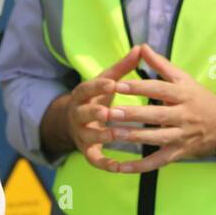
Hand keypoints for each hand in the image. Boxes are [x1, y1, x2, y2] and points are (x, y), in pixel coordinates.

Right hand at [59, 45, 143, 172]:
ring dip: (101, 136)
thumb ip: (122, 68)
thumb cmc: (97, 98)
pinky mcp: (87, 151)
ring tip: (116, 135)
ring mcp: (81, 134)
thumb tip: (141, 47)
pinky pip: (94, 160)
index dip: (98, 86)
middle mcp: (78, 115)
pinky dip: (105, 164)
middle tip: (107, 112)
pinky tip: (118, 167)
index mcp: (82, 95)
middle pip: (83, 114)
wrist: (74, 123)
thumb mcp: (106, 82)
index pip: (87, 89)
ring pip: (88, 136)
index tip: (111, 83)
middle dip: (94, 113)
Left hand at [106, 43, 215, 173]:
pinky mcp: (179, 153)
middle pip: (156, 115)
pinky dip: (140, 166)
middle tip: (109, 112)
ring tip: (112, 134)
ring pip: (156, 138)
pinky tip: (121, 167)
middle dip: (132, 115)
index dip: (138, 87)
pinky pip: (158, 161)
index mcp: (183, 94)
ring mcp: (182, 136)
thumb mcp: (184, 79)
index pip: (158, 89)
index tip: (117, 84)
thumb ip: (161, 64)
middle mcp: (183, 115)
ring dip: (134, 138)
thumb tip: (142, 46)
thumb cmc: (200, 98)